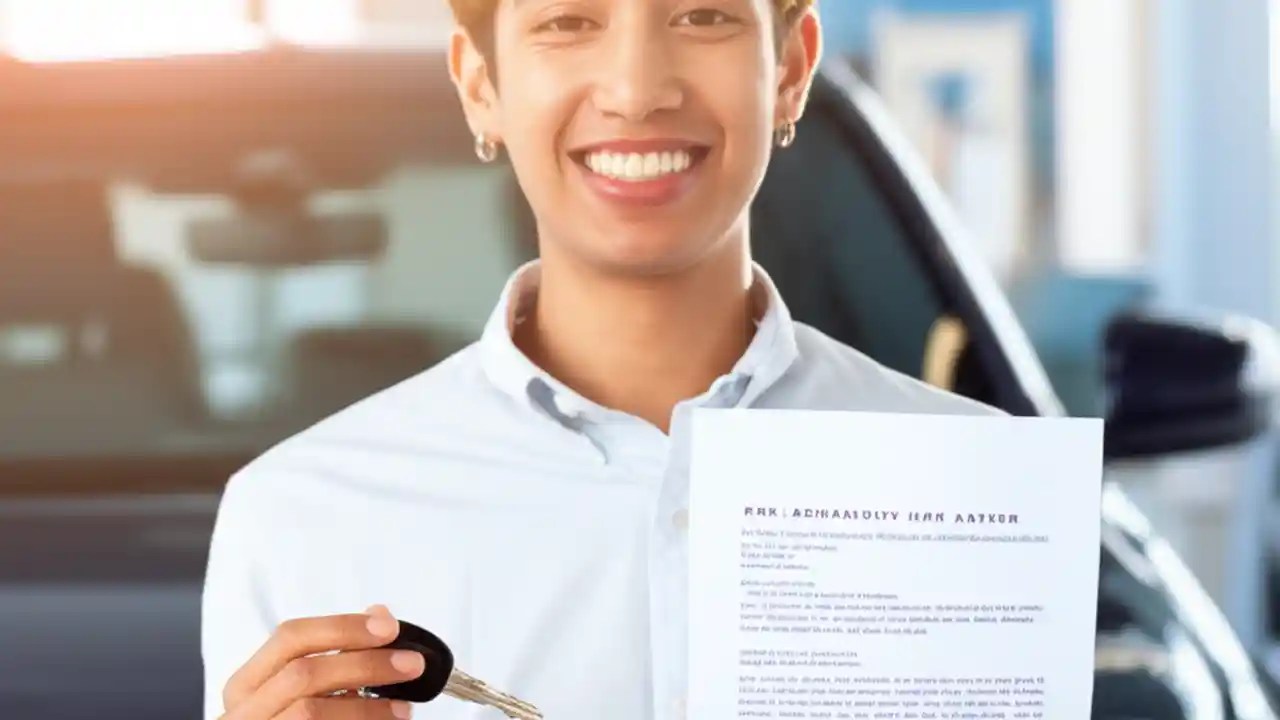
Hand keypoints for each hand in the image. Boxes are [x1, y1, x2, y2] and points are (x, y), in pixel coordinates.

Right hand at [220, 604, 423, 718]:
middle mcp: (242, 714)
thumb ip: (339, 653)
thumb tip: (380, 616)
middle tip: (410, 664)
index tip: (388, 627)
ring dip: (367, 707)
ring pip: (310, 712)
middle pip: (303, 674)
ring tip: (403, 708)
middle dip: (364, 664)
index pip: (290, 638)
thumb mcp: (304, 689)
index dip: (343, 627)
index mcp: (247, 685)